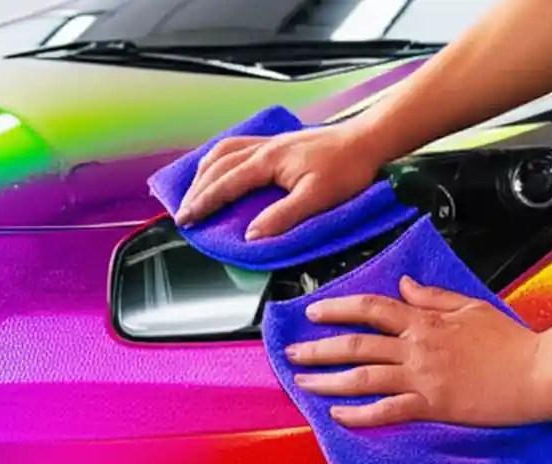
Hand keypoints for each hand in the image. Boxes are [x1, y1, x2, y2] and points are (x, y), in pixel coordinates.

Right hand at [175, 123, 383, 239]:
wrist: (366, 141)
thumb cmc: (347, 169)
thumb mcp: (317, 198)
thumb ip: (282, 217)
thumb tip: (251, 235)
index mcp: (268, 161)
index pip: (226, 184)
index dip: (204, 203)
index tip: (186, 220)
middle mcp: (263, 148)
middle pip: (217, 166)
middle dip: (197, 190)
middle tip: (184, 212)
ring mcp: (270, 142)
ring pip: (224, 151)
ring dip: (205, 170)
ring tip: (194, 189)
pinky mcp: (279, 142)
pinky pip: (238, 145)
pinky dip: (221, 157)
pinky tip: (222, 166)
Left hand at [286, 276, 550, 427]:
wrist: (538, 373)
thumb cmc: (511, 341)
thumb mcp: (471, 306)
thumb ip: (433, 296)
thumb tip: (404, 285)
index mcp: (426, 320)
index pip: (372, 307)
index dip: (338, 308)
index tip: (313, 312)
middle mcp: (417, 346)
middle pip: (356, 342)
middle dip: (318, 348)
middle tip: (291, 353)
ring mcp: (423, 377)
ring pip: (362, 376)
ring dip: (327, 380)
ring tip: (302, 384)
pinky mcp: (432, 405)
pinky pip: (386, 410)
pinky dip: (358, 414)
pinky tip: (337, 416)